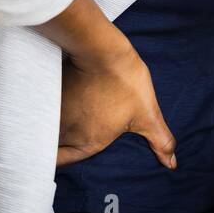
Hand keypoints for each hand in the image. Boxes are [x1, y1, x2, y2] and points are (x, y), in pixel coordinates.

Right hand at [55, 43, 176, 169]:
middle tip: (63, 134)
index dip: (63, 159)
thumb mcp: (149, 114)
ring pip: (44, 128)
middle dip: (55, 144)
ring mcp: (52, 113)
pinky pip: (41, 110)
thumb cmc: (126, 83)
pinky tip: (56, 101)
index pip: (62, 162)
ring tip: (61, 117)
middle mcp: (64, 132)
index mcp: (87, 142)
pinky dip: (45, 110)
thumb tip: (172, 164)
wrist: (102, 49)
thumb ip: (160, 142)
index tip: (66, 153)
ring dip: (49, 127)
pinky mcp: (46, 94)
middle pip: (52, 146)